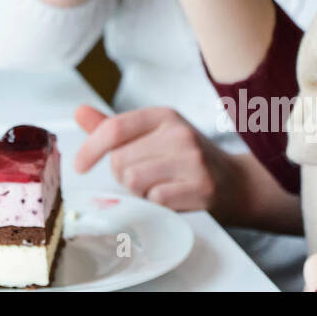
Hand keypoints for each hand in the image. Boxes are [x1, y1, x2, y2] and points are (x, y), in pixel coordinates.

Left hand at [73, 103, 236, 213]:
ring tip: (159, 186)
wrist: (238, 184)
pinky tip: (173, 198)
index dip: (90, 148)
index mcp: (163, 115)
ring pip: (134, 180)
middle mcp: (179, 133)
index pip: (114, 128)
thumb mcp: (154, 135)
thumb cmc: (188, 160)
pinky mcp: (201, 187)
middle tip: (146, 177)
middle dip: (124, 175)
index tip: (80, 166)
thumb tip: (79, 111)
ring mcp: (192, 159)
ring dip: (140, 191)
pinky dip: (158, 204)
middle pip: (120, 160)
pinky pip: (156, 199)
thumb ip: (115, 127)